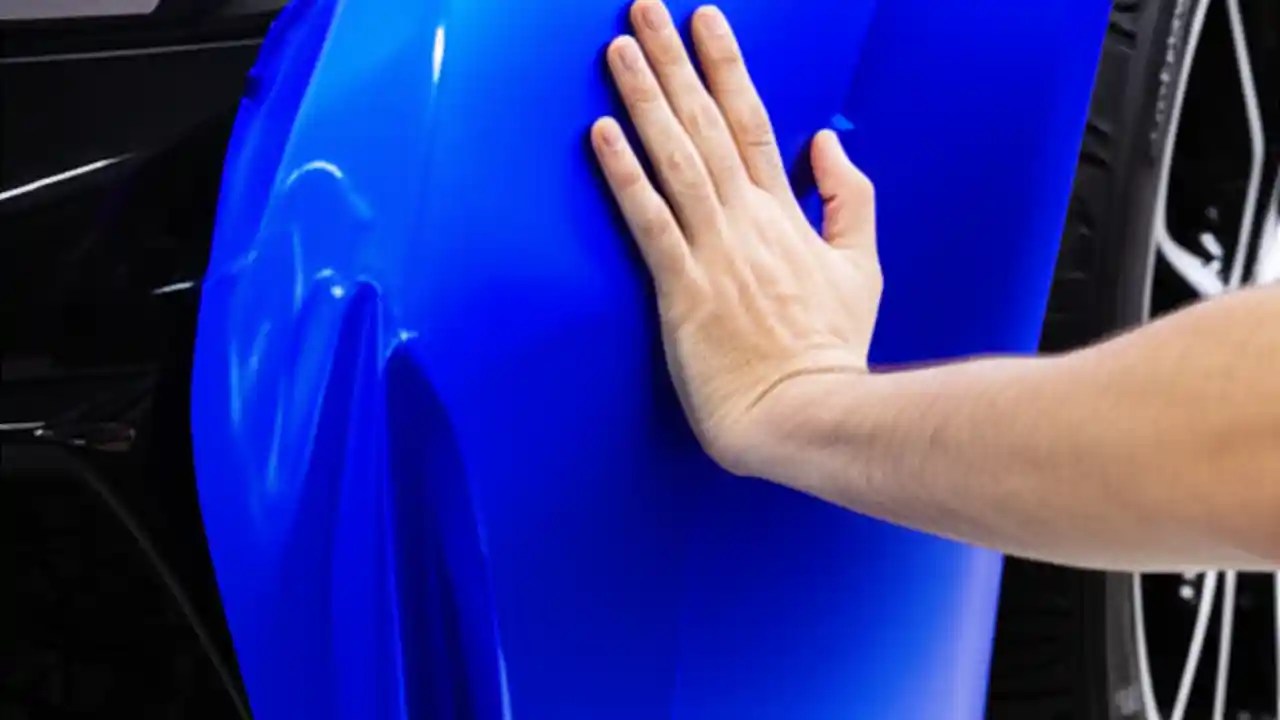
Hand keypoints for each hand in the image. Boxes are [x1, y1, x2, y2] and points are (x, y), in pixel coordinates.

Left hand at [591, 1, 881, 474]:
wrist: (806, 414)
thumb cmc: (829, 350)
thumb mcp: (862, 267)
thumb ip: (848, 199)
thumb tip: (827, 142)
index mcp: (785, 213)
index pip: (752, 121)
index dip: (726, 66)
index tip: (706, 21)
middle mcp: (747, 220)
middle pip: (706, 124)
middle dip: (674, 60)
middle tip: (645, 7)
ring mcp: (714, 252)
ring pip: (676, 160)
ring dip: (645, 100)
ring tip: (618, 49)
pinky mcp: (684, 290)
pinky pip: (650, 222)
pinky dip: (626, 176)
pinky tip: (601, 134)